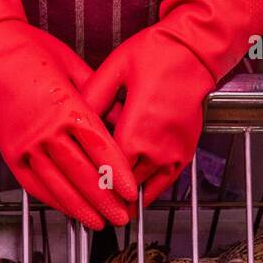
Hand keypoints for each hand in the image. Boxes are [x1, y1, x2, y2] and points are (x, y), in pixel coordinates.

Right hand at [0, 0, 136, 227]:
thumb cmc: (30, 52)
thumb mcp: (73, 66)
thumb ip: (98, 97)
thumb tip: (121, 121)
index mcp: (68, 107)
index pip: (101, 150)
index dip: (118, 175)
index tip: (131, 192)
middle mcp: (48, 131)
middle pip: (84, 175)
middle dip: (105, 200)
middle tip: (121, 216)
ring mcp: (27, 145)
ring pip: (60, 185)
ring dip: (82, 208)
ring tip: (99, 222)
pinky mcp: (11, 153)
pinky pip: (35, 184)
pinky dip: (54, 200)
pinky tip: (68, 210)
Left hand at [82, 28, 209, 207]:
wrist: (193, 53)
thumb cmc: (156, 55)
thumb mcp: (114, 70)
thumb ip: (91, 98)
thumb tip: (70, 118)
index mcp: (134, 131)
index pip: (106, 172)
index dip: (91, 185)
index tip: (77, 194)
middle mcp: (155, 148)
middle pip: (123, 187)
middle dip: (106, 196)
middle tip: (88, 207)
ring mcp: (172, 154)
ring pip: (142, 190)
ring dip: (125, 199)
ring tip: (109, 209)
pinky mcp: (184, 154)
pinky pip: (164, 185)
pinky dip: (148, 194)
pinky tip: (135, 200)